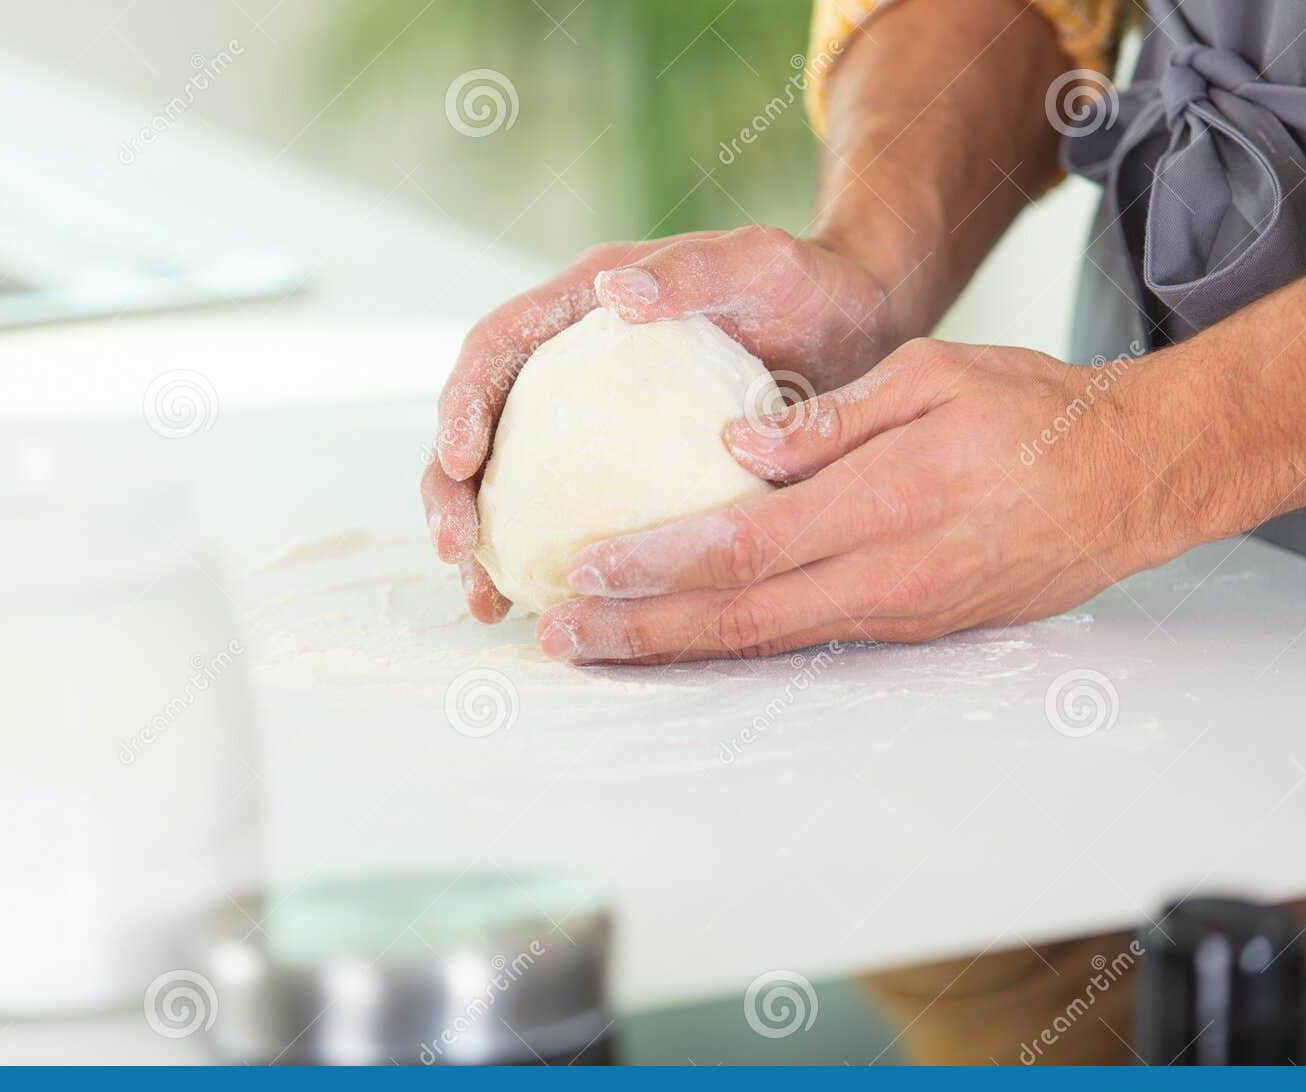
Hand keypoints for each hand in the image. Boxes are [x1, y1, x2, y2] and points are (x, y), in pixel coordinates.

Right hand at [420, 226, 901, 622]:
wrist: (854, 327)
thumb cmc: (805, 285)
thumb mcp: (757, 264)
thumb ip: (690, 273)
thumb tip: (611, 289)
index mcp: (580, 308)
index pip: (495, 348)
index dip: (461, 403)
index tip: (458, 461)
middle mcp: (571, 369)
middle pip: (482, 428)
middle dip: (451, 492)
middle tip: (457, 551)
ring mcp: (593, 426)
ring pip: (513, 486)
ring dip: (487, 545)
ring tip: (488, 604)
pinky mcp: (625, 474)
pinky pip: (572, 520)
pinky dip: (551, 566)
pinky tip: (554, 613)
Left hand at [534, 339, 1193, 662]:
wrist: (1130, 480)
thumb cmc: (1033, 415)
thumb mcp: (934, 376)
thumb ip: (832, 420)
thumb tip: (735, 447)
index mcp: (885, 505)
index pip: (744, 547)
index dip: (657, 565)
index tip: (585, 569)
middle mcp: (886, 578)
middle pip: (740, 620)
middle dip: (642, 633)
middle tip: (561, 638)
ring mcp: (899, 614)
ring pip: (768, 644)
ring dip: (678, 649)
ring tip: (602, 649)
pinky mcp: (912, 629)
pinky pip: (806, 643)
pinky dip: (735, 645)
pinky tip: (687, 639)